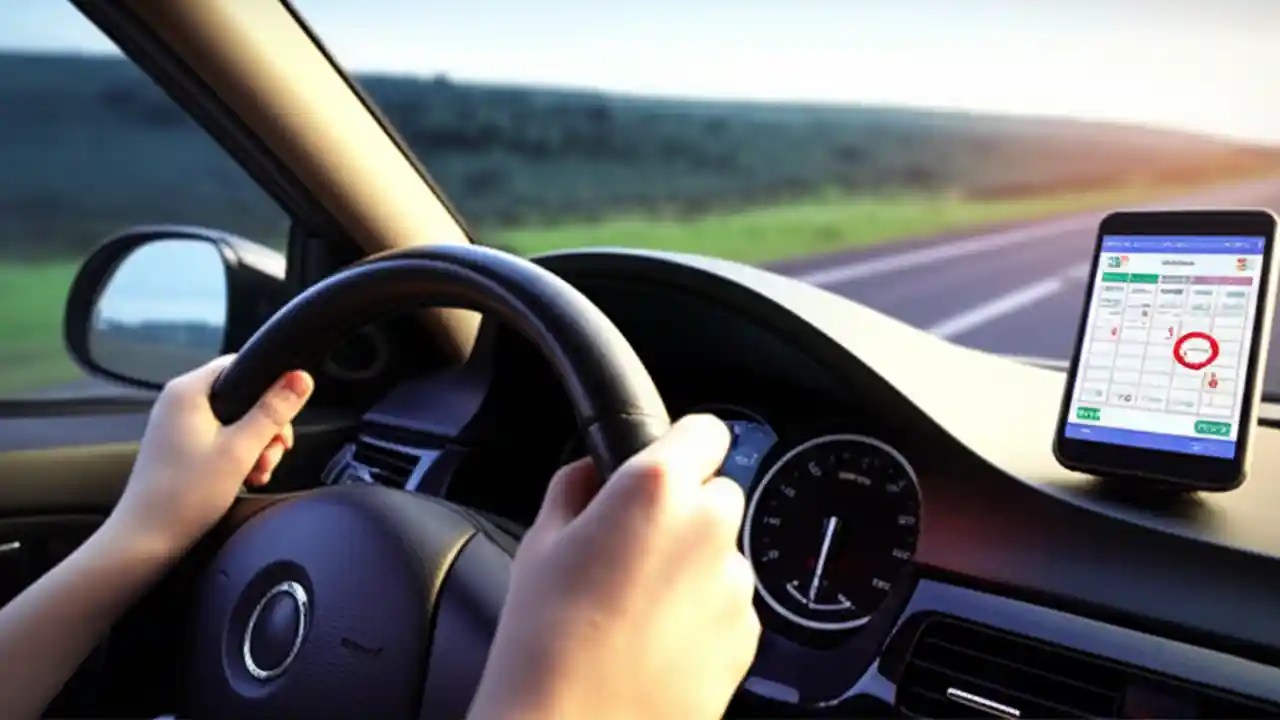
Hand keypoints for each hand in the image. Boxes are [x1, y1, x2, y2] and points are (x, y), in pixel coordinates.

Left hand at [110, 356, 313, 552]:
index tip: (286, 416)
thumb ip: (273, 411)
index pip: (241, 365)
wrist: (147, 539)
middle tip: (273, 452)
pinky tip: (246, 477)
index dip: (271, 387)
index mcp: (188, 391)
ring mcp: (177, 426)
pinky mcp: (180, 447)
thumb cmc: (185, 495)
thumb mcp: (241, 449)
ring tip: (258, 471)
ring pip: (235, 421)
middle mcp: (179, 402)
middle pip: (242, 396)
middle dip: (266, 426)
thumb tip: (300, 378)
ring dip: (256, 445)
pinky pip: (221, 439)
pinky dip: (238, 455)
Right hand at [470, 415, 760, 719]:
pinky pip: (729, 602)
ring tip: (637, 605)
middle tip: (633, 546)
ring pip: (722, 551)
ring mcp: (733, 585)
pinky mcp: (747, 635)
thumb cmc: (546, 645)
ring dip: (692, 564)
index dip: (680, 444)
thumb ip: (576, 487)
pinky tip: (655, 639)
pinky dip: (702, 611)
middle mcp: (707, 527)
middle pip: (717, 492)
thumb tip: (591, 473)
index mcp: (656, 489)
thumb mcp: (540, 542)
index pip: (704, 429)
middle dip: (683, 510)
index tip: (663, 460)